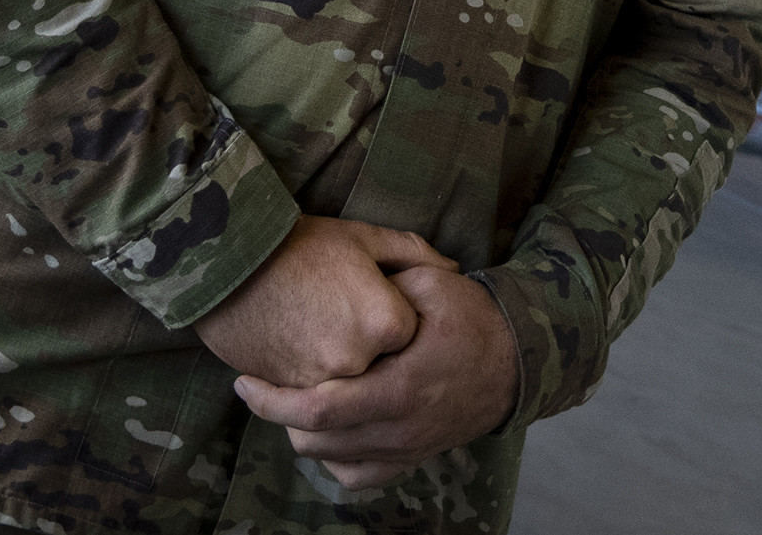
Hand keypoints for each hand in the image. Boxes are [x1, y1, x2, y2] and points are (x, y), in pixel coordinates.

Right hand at [194, 216, 457, 390]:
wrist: (229, 267)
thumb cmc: (302, 246)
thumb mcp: (365, 239)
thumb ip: (415, 255)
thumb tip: (452, 271)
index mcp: (385, 322)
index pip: (416, 335)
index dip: (402, 315)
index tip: (384, 300)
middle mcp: (359, 361)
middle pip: (388, 366)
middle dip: (381, 348)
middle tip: (353, 317)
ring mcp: (323, 384)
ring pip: (356, 388)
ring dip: (353, 370)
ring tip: (332, 332)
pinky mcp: (291, 394)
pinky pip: (322, 399)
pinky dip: (325, 384)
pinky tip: (315, 353)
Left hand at [234, 263, 518, 490]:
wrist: (518, 359)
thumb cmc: (474, 318)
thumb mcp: (431, 286)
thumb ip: (380, 293)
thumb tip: (332, 295)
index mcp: (398, 388)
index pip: (316, 410)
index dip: (270, 400)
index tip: (244, 382)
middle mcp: (398, 428)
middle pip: (312, 441)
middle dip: (279, 414)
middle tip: (266, 384)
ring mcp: (406, 450)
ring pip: (329, 461)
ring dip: (304, 435)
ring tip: (298, 399)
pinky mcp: (413, 459)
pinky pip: (358, 476)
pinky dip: (335, 458)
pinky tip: (332, 430)